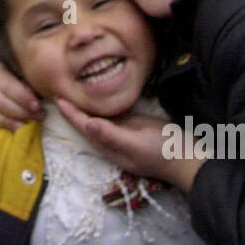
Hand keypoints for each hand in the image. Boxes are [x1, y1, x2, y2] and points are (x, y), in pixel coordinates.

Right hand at [0, 61, 42, 132]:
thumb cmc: (33, 92)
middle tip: (37, 119)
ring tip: (22, 128)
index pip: (6, 84)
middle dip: (19, 112)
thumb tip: (55, 94)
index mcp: (0, 72)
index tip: (38, 106)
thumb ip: (40, 87)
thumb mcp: (36, 84)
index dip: (22, 96)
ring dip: (5, 122)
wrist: (22, 104)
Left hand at [55, 97, 204, 192]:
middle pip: (86, 122)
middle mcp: (111, 139)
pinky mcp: (132, 125)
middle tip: (58, 87)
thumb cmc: (162, 151)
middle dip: (72, 108)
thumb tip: (88, 123)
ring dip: (85, 105)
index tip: (58, 97)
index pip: (84, 127)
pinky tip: (97, 94)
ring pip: (97, 117)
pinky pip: (111, 114)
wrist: (186, 156)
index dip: (71, 113)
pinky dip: (101, 104)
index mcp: (108, 145)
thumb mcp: (136, 143)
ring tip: (72, 88)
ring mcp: (121, 132)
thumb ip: (112, 135)